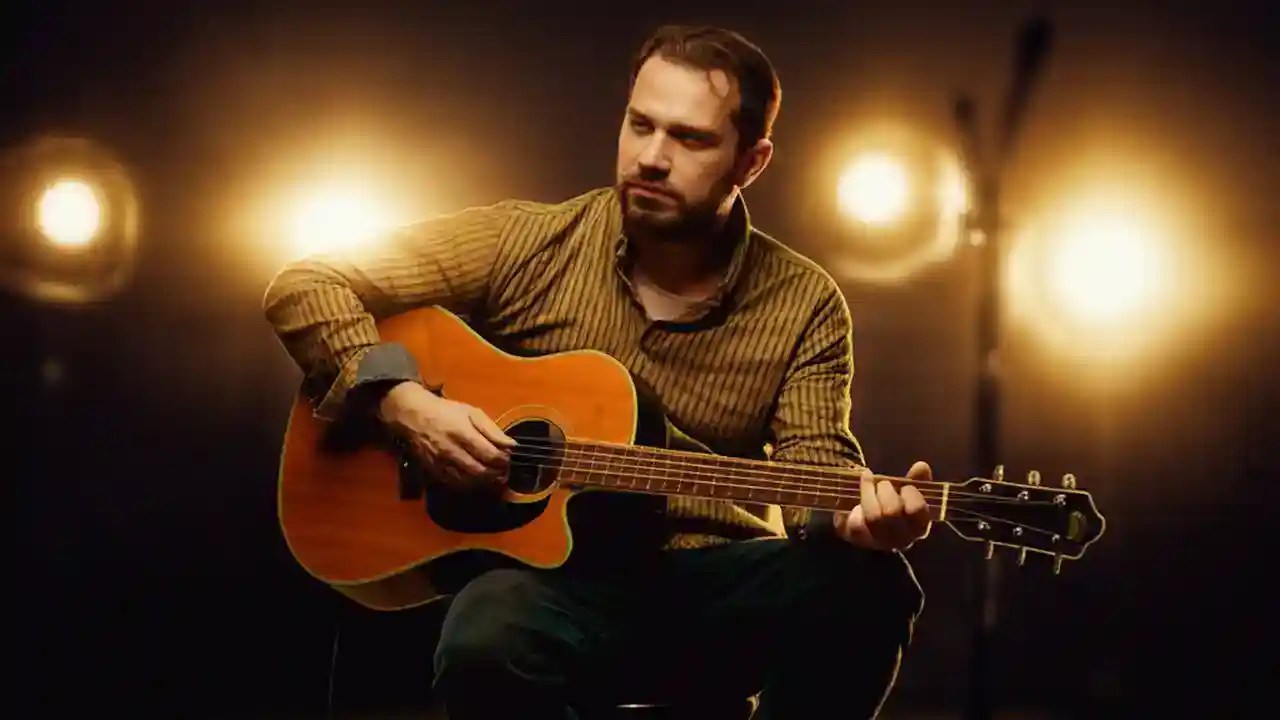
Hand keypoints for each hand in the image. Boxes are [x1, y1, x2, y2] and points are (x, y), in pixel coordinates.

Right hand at [377, 381, 515, 490]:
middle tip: (504, 471)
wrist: (414, 417)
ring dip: (485, 482)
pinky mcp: (435, 472)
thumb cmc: (446, 411)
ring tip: (493, 475)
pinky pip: (457, 485)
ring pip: (470, 481)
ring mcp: (442, 464)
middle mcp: (452, 452)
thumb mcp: (472, 412)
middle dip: (497, 474)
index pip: (490, 455)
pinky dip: (470, 484)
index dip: (504, 460)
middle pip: (481, 472)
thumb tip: (511, 445)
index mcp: (463, 434)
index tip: (509, 458)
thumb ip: (492, 430)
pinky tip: (476, 478)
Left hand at [833, 461, 932, 550]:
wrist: (870, 525)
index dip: (909, 493)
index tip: (904, 487)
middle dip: (885, 489)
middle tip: (882, 483)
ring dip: (869, 493)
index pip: (917, 509)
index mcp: (919, 525)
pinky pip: (856, 524)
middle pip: (892, 511)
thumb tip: (921, 466)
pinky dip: (854, 509)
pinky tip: (856, 503)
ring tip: (867, 483)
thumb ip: (917, 480)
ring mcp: (881, 542)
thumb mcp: (908, 491)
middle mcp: (902, 539)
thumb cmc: (895, 504)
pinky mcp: (860, 541)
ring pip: (874, 516)